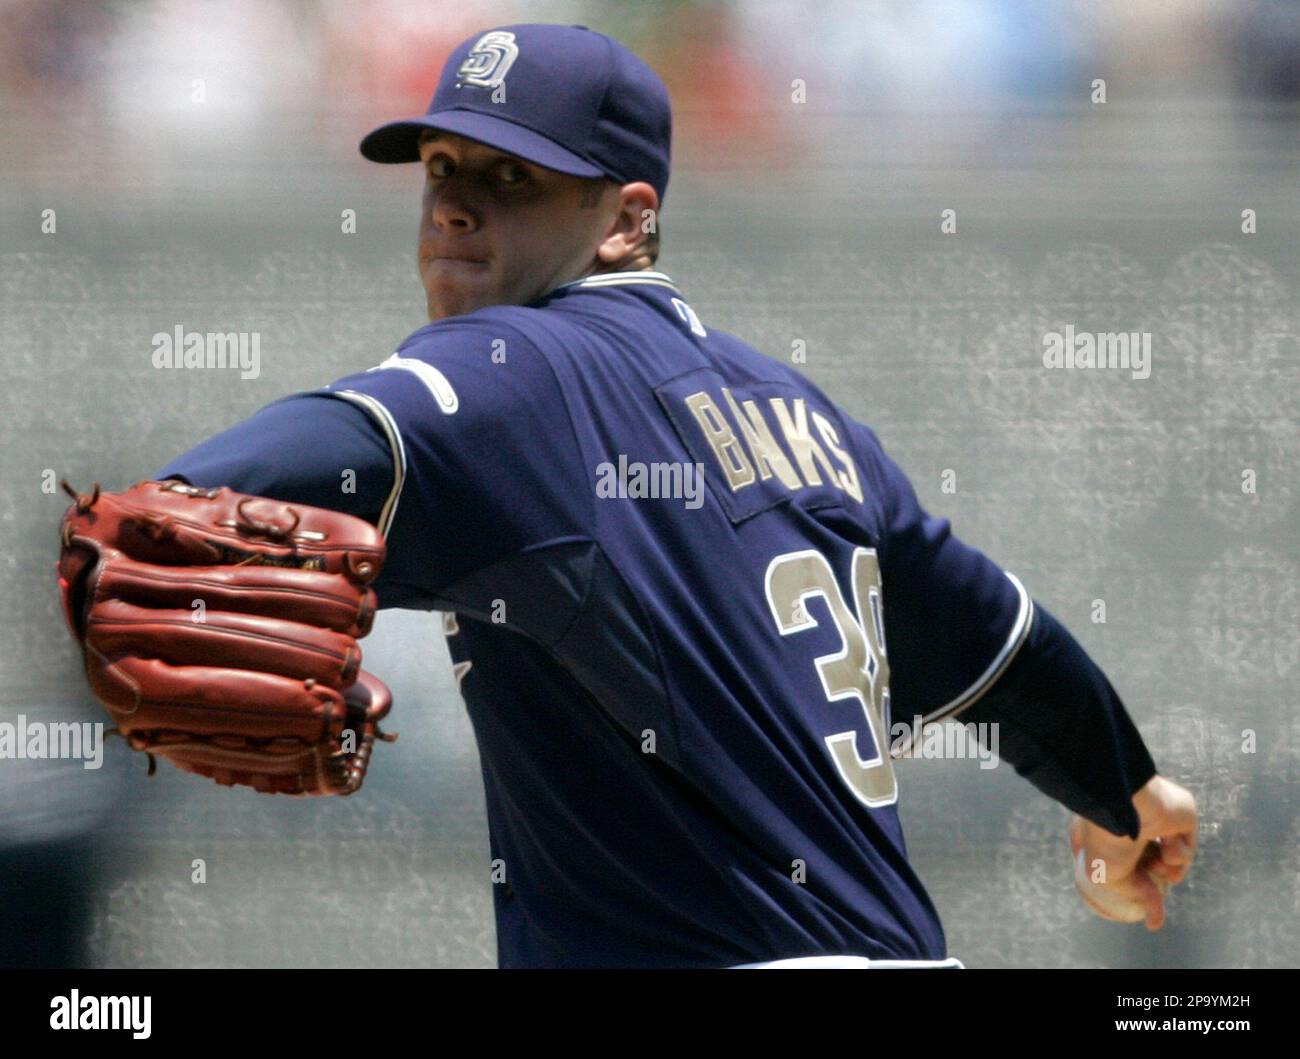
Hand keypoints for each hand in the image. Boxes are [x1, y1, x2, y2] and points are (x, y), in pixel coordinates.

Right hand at [1069, 774, 1197, 930]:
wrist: (1125, 806)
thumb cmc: (1106, 839)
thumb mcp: (1109, 878)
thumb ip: (1137, 896)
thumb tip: (1155, 924)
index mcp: (1109, 835)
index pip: (1122, 865)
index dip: (1130, 885)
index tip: (1139, 906)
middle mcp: (1134, 828)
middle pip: (1150, 867)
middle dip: (1151, 879)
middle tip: (1149, 882)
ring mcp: (1158, 823)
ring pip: (1173, 863)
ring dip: (1167, 869)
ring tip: (1157, 860)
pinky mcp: (1182, 818)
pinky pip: (1187, 849)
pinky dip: (1179, 853)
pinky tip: (1168, 842)